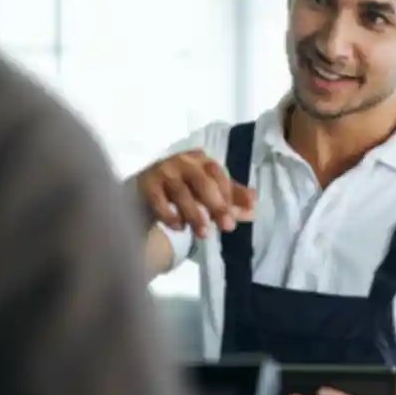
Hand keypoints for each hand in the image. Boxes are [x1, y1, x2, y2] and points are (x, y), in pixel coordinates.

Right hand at [135, 150, 254, 238]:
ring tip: (203, 234)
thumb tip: (253, 206)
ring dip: (194, 214)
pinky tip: (179, 228)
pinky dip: (170, 214)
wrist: (142, 193)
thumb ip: (230, 198)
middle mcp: (182, 161)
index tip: (238, 215)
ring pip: (181, 191)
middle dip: (216, 205)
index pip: (218, 173)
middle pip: (202, 181)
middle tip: (227, 227)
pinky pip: (158, 200)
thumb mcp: (207, 193)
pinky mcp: (145, 184)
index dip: (229, 194)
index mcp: (200, 160)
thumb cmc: (182, 190)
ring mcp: (162, 171)